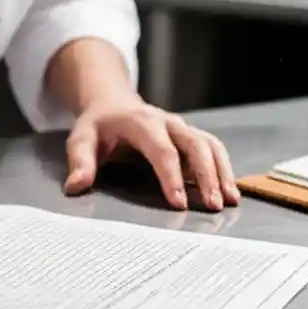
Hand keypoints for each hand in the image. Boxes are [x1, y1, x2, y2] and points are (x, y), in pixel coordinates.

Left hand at [63, 96, 239, 210]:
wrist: (113, 102)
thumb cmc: (99, 125)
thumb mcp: (82, 138)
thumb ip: (80, 162)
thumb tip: (76, 187)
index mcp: (142, 123)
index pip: (162, 151)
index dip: (171, 177)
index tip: (178, 204)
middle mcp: (168, 123)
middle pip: (196, 145)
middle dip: (207, 175)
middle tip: (214, 206)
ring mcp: (183, 129)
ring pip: (210, 146)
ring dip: (223, 172)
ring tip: (231, 200)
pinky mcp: (191, 137)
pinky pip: (213, 150)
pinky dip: (224, 168)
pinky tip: (230, 191)